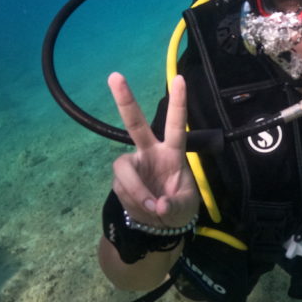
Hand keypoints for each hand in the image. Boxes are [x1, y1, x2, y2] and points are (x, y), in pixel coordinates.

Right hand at [108, 72, 198, 227]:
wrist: (159, 225)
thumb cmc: (178, 207)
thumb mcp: (185, 208)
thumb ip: (175, 205)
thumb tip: (159, 204)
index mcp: (172, 152)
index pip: (176, 124)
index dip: (178, 102)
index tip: (179, 78)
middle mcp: (150, 152)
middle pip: (135, 123)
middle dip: (125, 100)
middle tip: (115, 76)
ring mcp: (133, 164)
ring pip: (124, 168)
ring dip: (136, 190)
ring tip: (152, 207)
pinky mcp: (120, 180)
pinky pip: (122, 189)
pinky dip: (134, 202)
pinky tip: (144, 209)